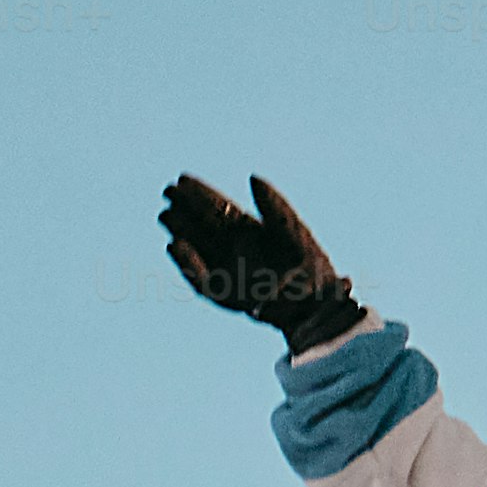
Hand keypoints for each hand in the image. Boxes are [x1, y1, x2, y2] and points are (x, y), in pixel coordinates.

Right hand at [159, 173, 364, 355]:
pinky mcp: (229, 297)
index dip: (200, 194)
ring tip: (166, 215)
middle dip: (184, 209)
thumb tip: (252, 177)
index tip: (181, 179)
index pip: (220, 208)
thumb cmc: (315, 271)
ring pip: (199, 249)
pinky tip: (176, 246)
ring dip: (182, 232)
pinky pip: (202, 281)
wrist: (321, 308)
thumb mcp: (295, 232)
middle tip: (167, 192)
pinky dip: (188, 265)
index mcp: (253, 232)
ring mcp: (231, 273)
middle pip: (204, 226)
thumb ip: (274, 206)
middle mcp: (238, 251)